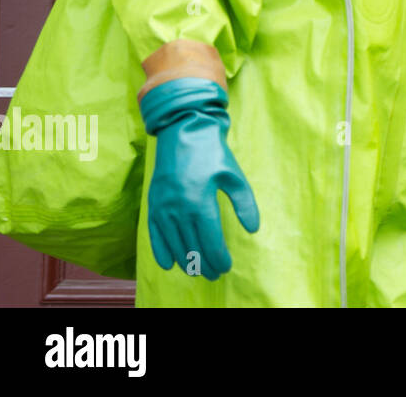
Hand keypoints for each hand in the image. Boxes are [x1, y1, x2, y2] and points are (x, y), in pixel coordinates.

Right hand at [141, 77, 258, 280]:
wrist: (183, 131)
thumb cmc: (213, 154)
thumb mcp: (234, 176)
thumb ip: (245, 204)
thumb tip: (253, 229)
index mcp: (200, 200)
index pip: (210, 239)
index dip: (218, 257)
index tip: (225, 267)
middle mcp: (178, 207)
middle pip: (191, 245)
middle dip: (203, 263)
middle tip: (214, 274)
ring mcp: (162, 206)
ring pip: (173, 243)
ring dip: (185, 261)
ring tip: (197, 272)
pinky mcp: (152, 203)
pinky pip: (154, 234)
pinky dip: (161, 250)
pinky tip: (170, 264)